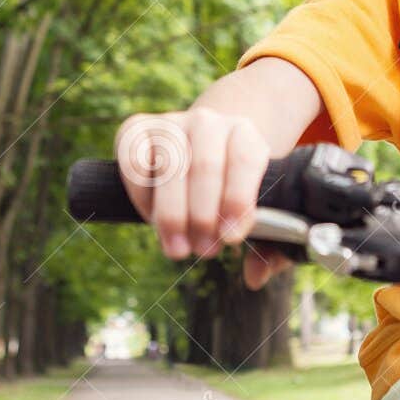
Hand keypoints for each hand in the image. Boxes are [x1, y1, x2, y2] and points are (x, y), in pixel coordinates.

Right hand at [114, 109, 291, 287]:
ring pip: (169, 168)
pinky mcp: (136, 129)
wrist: (196, 151)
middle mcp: (208, 122)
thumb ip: (265, 243)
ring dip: (172, 216)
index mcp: (245, 133)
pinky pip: (135, 163)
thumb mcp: (254, 209)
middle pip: (205, 167)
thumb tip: (256, 277)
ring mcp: (170, 123)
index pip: (245, 159)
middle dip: (204, 216)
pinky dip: (142, 197)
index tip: (232, 237)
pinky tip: (152, 218)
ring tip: (178, 248)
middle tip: (204, 251)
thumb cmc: (229, 188)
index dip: (239, 199)